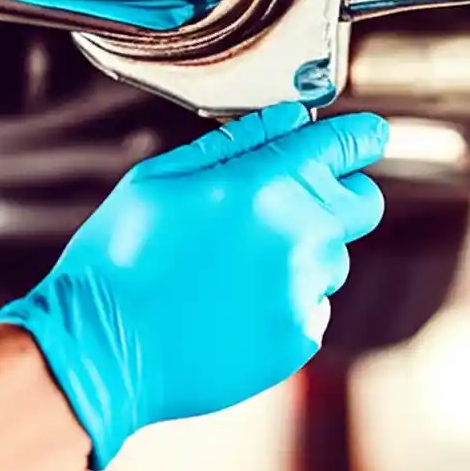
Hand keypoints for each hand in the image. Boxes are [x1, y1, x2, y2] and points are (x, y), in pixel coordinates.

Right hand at [0, 102, 388, 468]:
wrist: (98, 351)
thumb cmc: (118, 261)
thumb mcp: (160, 179)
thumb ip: (237, 143)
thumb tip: (291, 119)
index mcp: (262, 185)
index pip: (344, 145)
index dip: (362, 136)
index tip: (371, 136)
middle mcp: (297, 236)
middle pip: (363, 202)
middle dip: (339, 194)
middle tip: (292, 204)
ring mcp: (302, 291)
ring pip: (335, 257)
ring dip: (303, 253)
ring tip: (235, 268)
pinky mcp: (298, 337)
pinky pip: (314, 305)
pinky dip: (287, 300)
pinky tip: (234, 304)